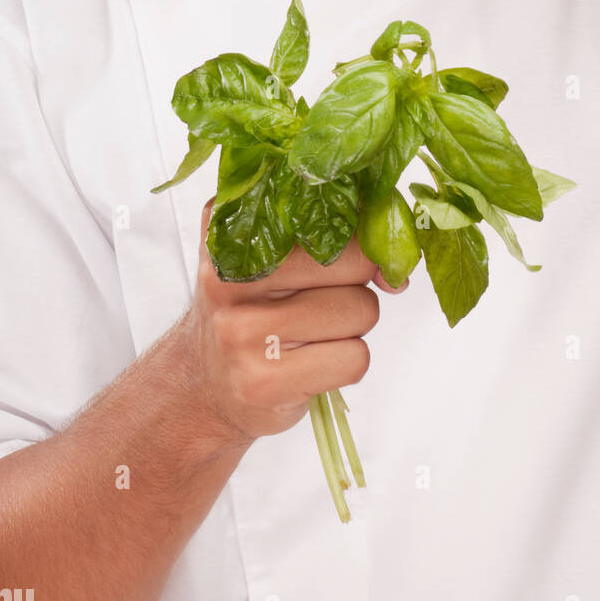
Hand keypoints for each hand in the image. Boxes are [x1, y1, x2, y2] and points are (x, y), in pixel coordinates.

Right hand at [180, 197, 405, 443]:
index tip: (355, 257)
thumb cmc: (253, 311)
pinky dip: (348, 364)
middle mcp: (231, 277)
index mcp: (235, 232)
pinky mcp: (264, 381)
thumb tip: (395, 267)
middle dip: (357, 286)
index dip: (359, 237)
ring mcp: (243, 331)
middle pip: (355, 263)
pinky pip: (355, 359)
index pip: (331, 214)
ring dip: (353, 329)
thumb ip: (332, 234)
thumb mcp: (271, 256)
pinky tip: (311, 365)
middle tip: (322, 303)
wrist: (204, 386)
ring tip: (311, 335)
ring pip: (361, 312)